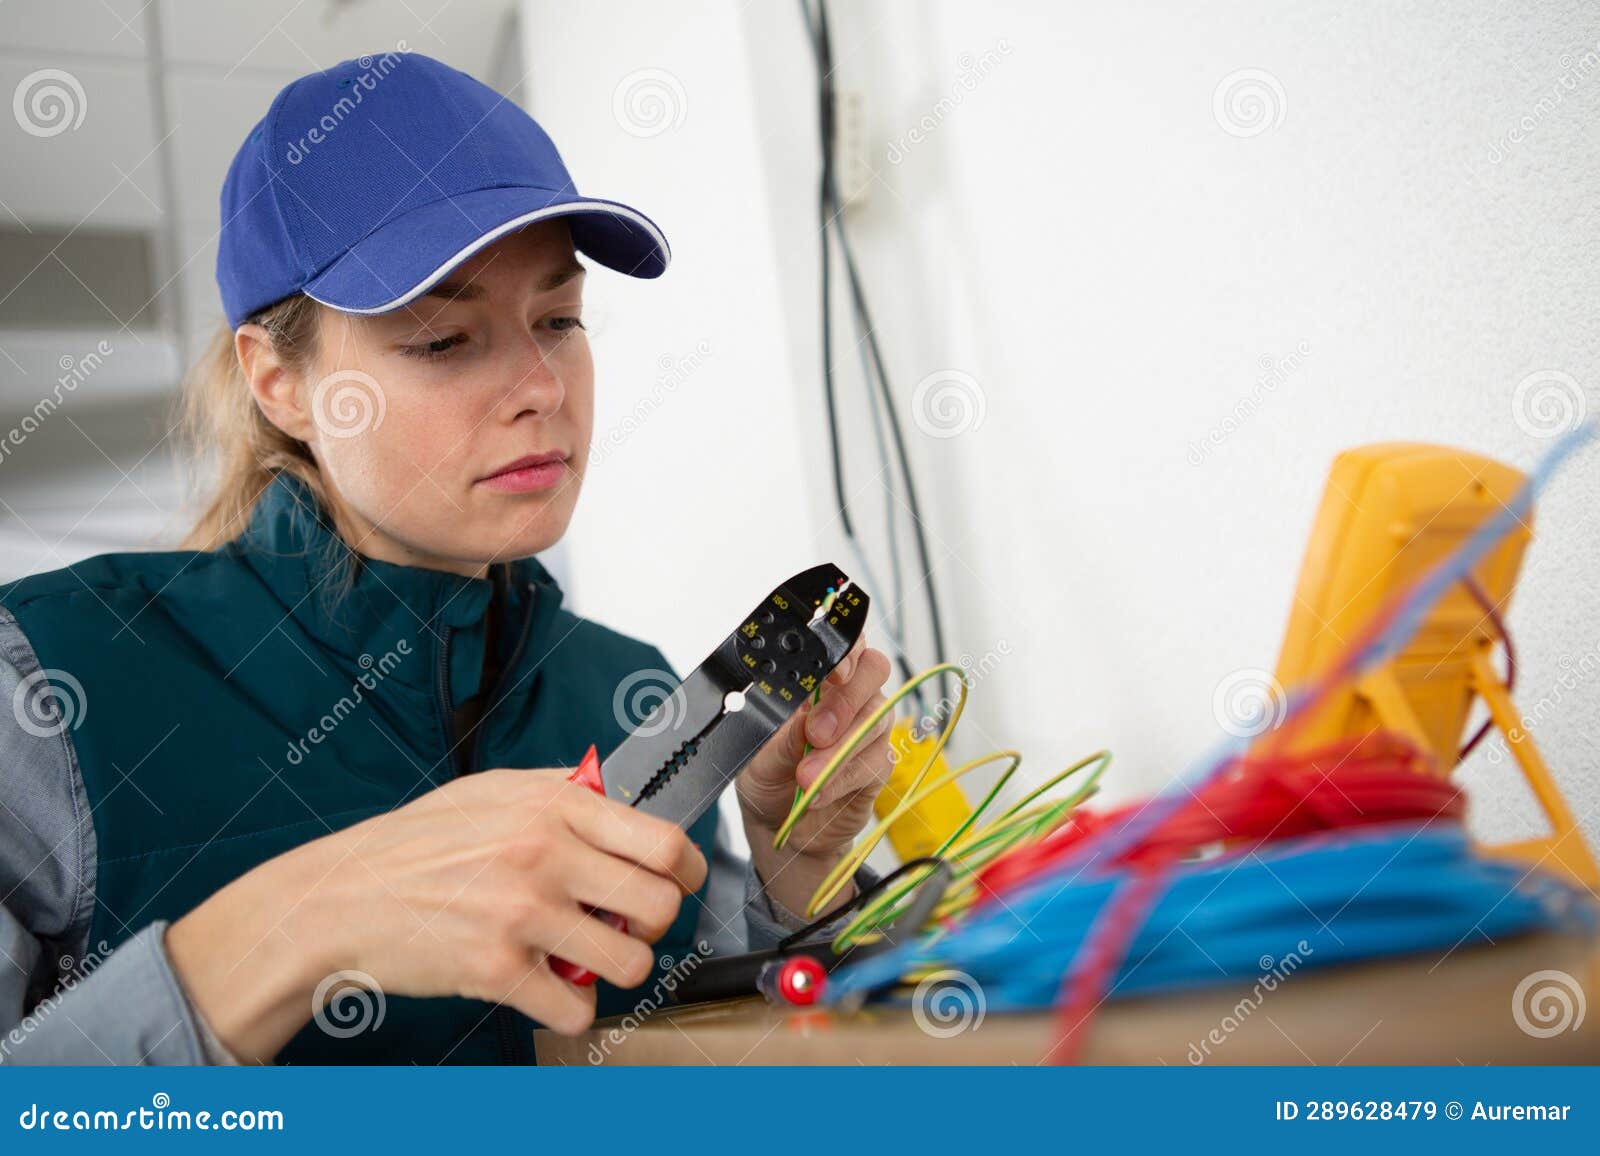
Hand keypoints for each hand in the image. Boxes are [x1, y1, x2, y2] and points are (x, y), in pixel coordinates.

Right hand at [167, 766, 706, 1061]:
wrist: (342, 897)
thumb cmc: (415, 844)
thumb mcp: (493, 791)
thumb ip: (562, 791)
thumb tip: (620, 794)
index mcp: (554, 806)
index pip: (664, 840)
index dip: (685, 870)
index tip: (676, 883)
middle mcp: (546, 854)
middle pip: (662, 903)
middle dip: (652, 923)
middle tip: (624, 926)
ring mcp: (523, 913)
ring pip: (632, 962)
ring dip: (616, 969)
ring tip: (585, 959)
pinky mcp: (498, 969)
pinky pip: (577, 1011)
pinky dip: (571, 1012)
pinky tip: (547, 991)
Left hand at [736, 640, 893, 917]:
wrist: (780, 829)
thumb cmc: (767, 779)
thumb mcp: (757, 758)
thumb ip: (782, 737)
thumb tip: (803, 720)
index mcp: (814, 680)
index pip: (842, 643)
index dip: (846, 649)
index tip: (834, 672)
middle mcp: (847, 696)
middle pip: (873, 669)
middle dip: (845, 700)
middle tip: (816, 733)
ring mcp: (867, 727)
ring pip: (877, 717)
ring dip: (840, 750)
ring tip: (805, 777)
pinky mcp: (878, 763)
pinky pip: (876, 760)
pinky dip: (844, 777)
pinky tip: (818, 792)